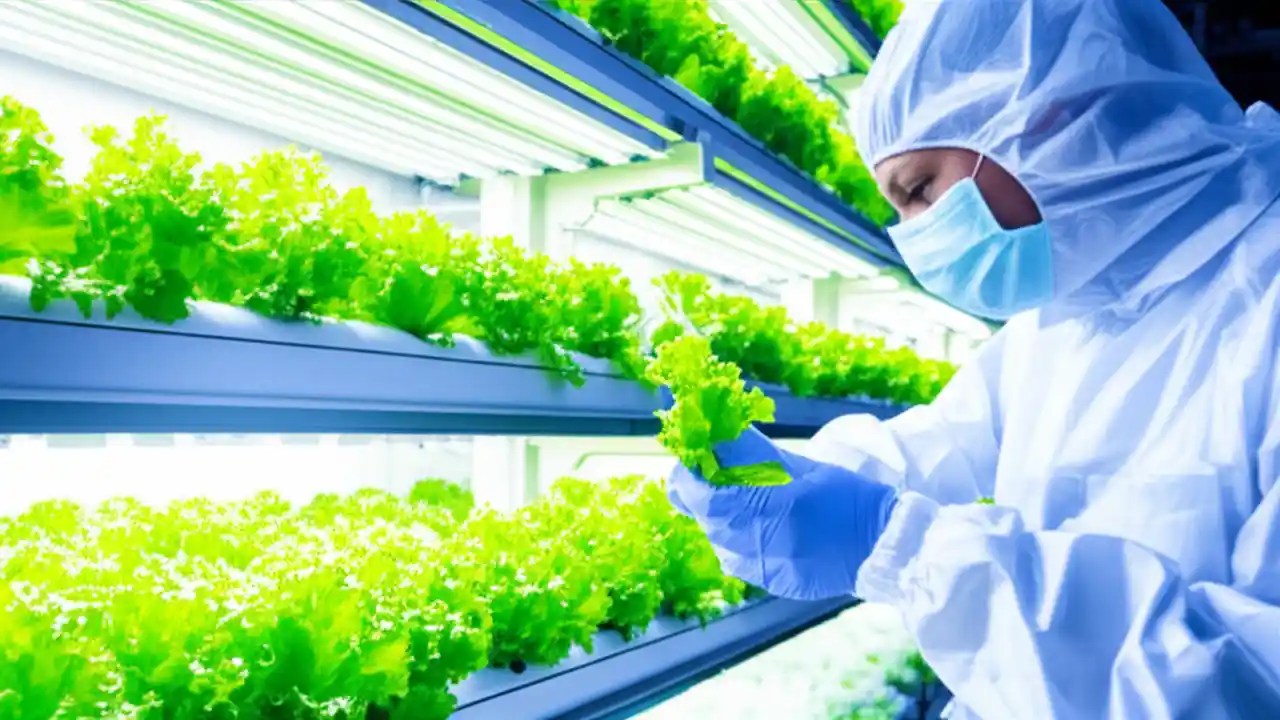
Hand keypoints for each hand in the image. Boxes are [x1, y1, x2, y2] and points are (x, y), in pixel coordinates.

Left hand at [667, 426, 898, 600]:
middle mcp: (757, 542)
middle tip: (715, 478)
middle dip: (704, 497)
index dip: (688, 477)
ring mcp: (763, 568)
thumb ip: (755, 459)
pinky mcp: (772, 583)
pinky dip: (740, 543)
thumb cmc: (846, 496)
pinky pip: (739, 561)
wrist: (883, 545)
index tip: (692, 462)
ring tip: (746, 504)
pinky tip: (762, 530)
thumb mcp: (800, 466)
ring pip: (719, 542)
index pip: (699, 493)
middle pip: (705, 518)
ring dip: (721, 521)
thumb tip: (718, 438)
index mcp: (765, 505)